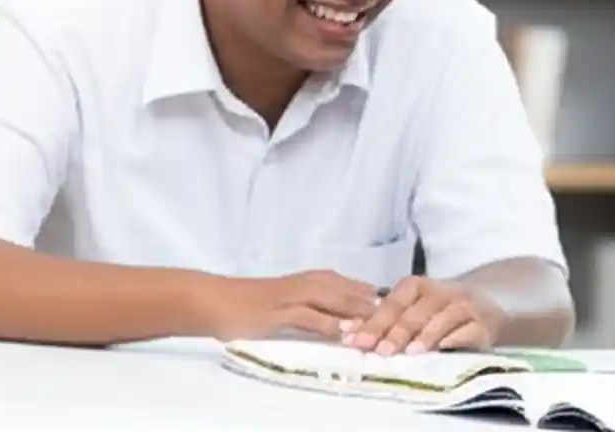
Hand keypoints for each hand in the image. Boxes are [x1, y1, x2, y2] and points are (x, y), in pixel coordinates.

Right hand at [197, 270, 381, 341]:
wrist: (216, 299)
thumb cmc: (253, 303)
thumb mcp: (292, 303)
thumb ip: (318, 309)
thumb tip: (348, 321)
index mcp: (312, 279)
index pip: (352, 284)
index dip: (374, 296)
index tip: (397, 310)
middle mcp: (307, 283)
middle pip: (349, 291)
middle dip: (373, 304)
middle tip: (399, 318)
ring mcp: (292, 296)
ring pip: (333, 300)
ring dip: (356, 312)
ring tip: (380, 325)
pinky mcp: (279, 312)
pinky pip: (309, 317)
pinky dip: (329, 324)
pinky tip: (344, 334)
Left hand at [342, 276, 505, 355]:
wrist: (486, 304)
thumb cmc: (438, 309)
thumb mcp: (413, 308)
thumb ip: (385, 319)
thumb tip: (349, 333)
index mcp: (417, 286)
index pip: (393, 303)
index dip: (375, 322)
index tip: (357, 341)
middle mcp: (440, 292)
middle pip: (415, 313)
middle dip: (395, 333)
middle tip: (379, 352)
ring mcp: (463, 307)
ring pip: (441, 320)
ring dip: (424, 337)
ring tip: (409, 353)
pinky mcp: (482, 325)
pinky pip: (467, 332)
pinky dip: (455, 340)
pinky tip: (442, 350)